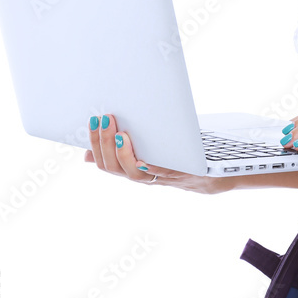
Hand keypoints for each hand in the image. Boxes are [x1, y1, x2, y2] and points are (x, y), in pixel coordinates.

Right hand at [84, 113, 231, 194]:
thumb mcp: (148, 154)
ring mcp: (162, 178)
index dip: (95, 144)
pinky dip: (153, 167)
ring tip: (121, 134)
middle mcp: (144, 177)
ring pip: (135, 173)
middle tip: (106, 119)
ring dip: (124, 154)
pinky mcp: (182, 176)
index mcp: (133, 169)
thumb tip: (87, 154)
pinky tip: (145, 159)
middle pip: (115, 168)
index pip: (104, 163)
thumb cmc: (176, 160)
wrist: (210, 176)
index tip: (92, 121)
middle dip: (106, 143)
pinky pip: (165, 174)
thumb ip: (123, 151)